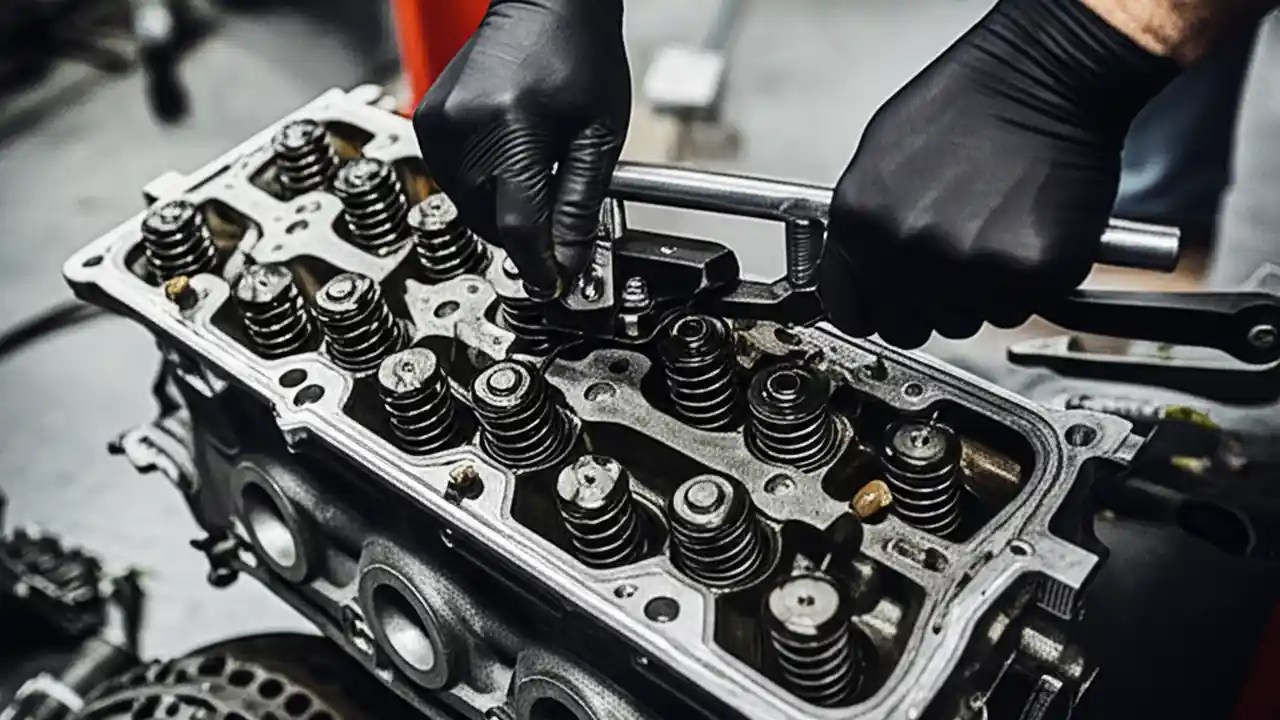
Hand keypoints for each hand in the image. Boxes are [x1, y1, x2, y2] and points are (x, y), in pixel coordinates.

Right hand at [413, 0, 629, 297]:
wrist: (544, 4)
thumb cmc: (578, 55)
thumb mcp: (599, 136)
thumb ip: (581, 204)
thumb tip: (569, 263)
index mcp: (512, 127)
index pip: (519, 226)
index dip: (541, 265)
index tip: (557, 282)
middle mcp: (465, 127)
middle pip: (492, 223)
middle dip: (527, 233)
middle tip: (559, 215)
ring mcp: (439, 126)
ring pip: (470, 209)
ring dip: (503, 210)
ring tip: (536, 173)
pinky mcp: (428, 124)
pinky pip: (455, 183)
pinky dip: (483, 186)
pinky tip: (509, 160)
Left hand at [819, 0, 1176, 347]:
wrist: (1042, 78)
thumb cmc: (967, 107)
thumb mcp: (879, 159)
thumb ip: (864, 227)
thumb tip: (856, 273)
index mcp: (859, 222)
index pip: (850, 312)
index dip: (876, 307)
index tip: (892, 299)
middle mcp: (905, 250)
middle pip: (907, 327)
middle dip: (928, 304)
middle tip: (953, 257)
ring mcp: (966, 264)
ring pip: (964, 322)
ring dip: (977, 293)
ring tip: (990, 231)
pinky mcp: (1027, 272)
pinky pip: (1017, 309)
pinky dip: (1025, 284)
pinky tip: (1022, 233)